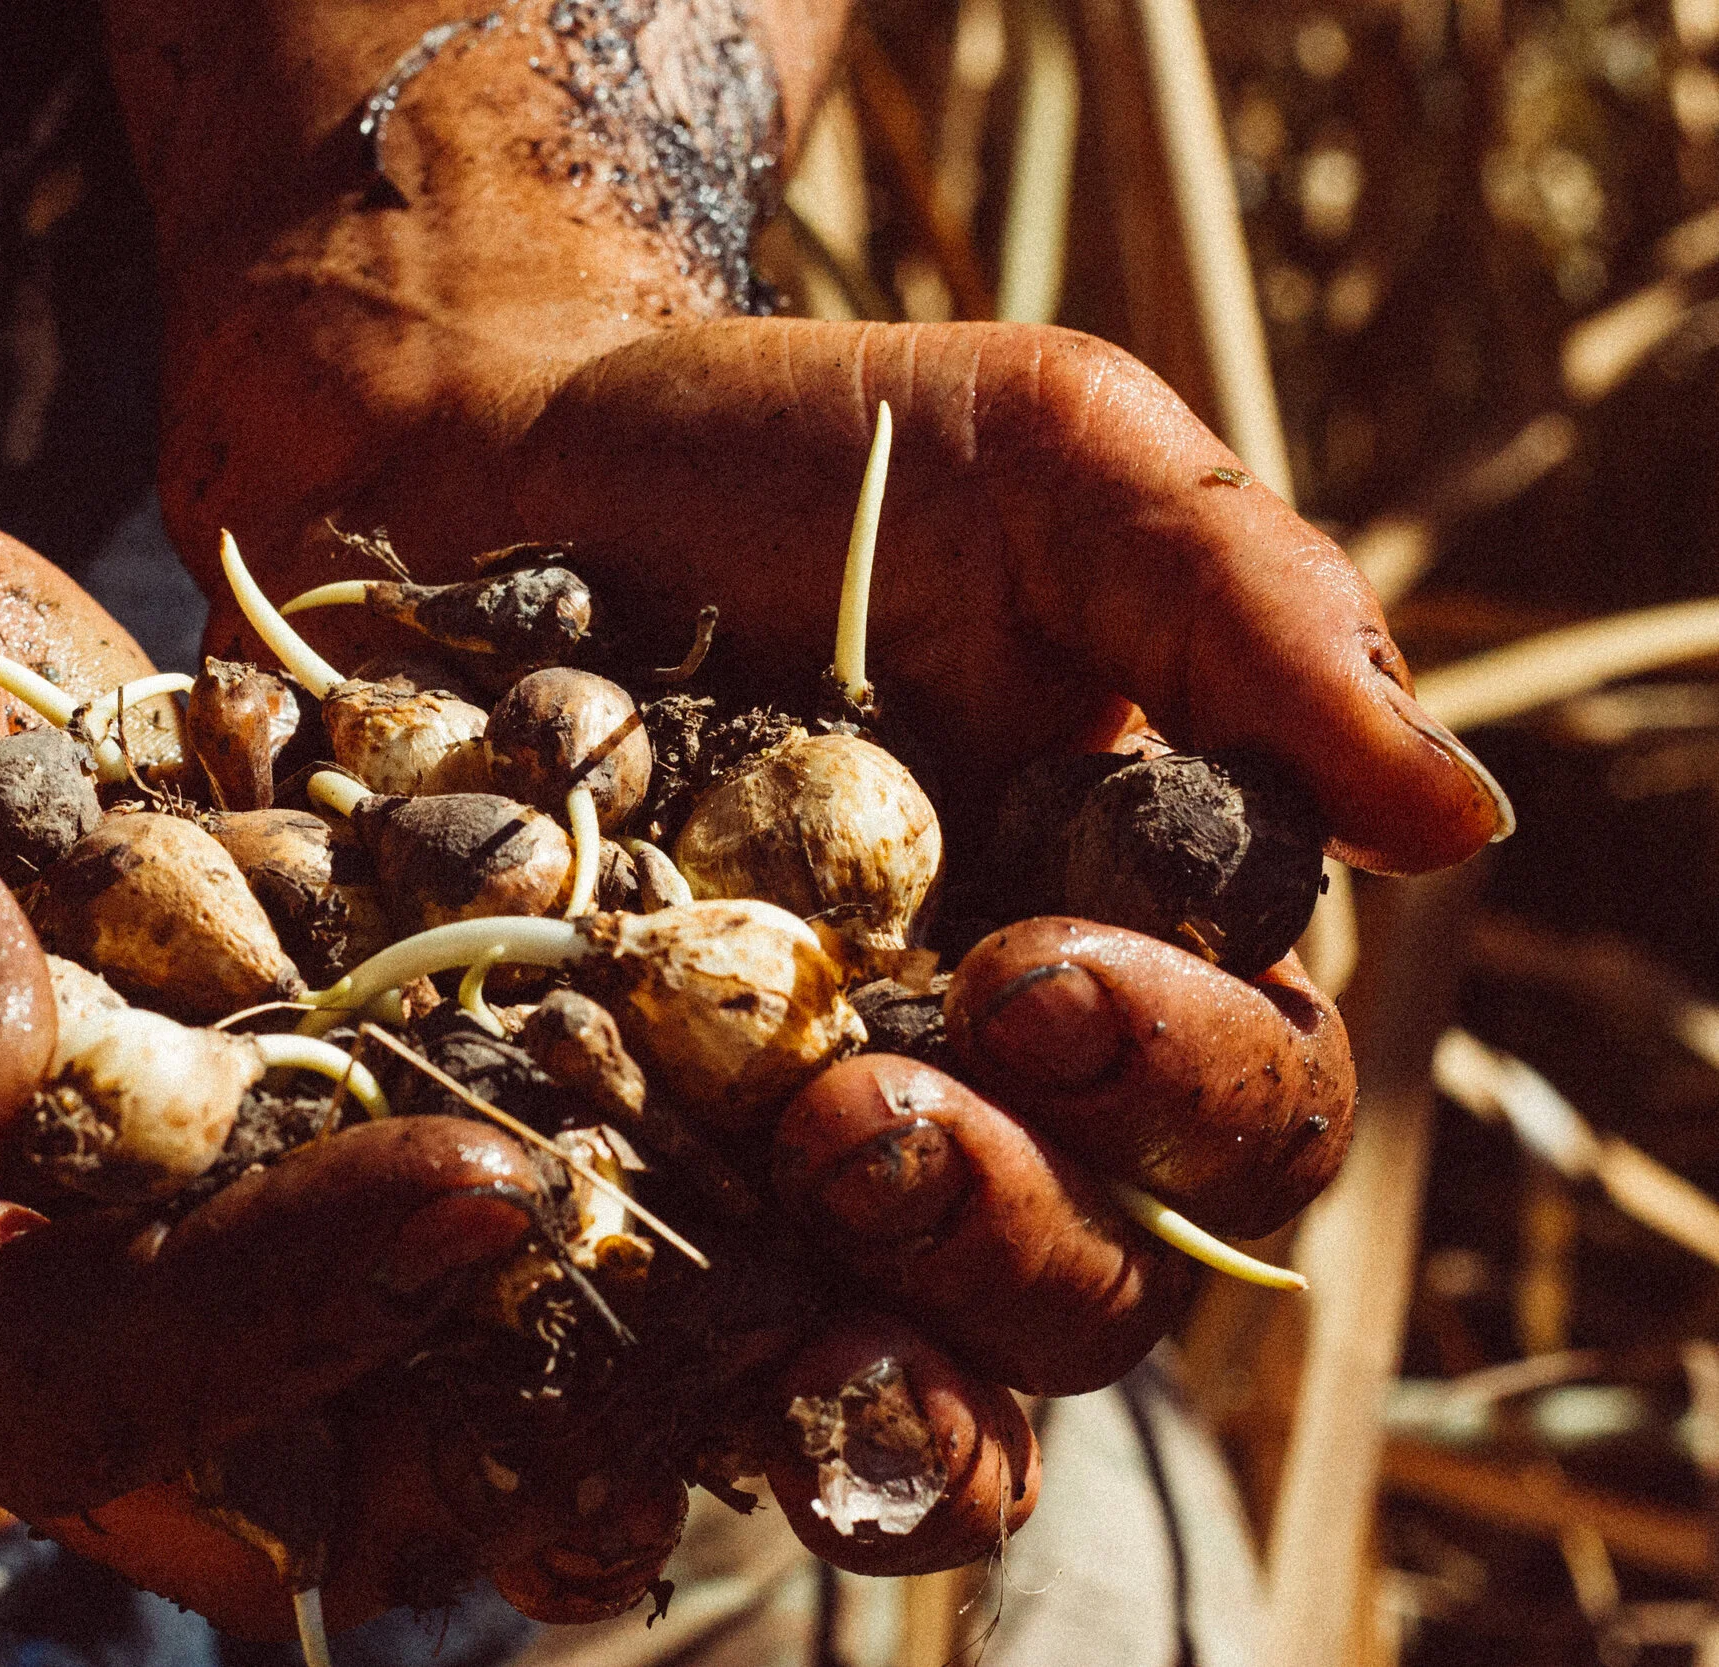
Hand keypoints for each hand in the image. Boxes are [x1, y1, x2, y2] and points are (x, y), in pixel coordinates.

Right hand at [0, 441, 643, 1633]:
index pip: (34, 1358)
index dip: (253, 1316)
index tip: (469, 1195)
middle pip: (208, 1413)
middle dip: (436, 1378)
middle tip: (666, 1305)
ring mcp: (83, 1179)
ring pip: (306, 1333)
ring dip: (504, 1325)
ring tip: (717, 1270)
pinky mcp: (188, 1081)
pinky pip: (347, 1162)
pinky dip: (491, 1154)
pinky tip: (662, 1110)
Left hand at [131, 31, 1509, 1578]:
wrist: (502, 474)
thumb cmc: (791, 453)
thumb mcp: (1043, 460)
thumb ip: (1241, 613)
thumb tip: (1457, 820)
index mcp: (1141, 943)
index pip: (1252, 1100)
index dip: (1180, 1079)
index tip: (1032, 974)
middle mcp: (999, 1092)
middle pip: (1100, 1281)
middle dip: (1009, 1228)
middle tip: (854, 1115)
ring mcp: (806, 1162)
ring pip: (928, 1368)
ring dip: (887, 1347)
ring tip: (776, 1207)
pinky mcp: (631, 1189)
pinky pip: (693, 1370)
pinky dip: (692, 1411)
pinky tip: (636, 1372)